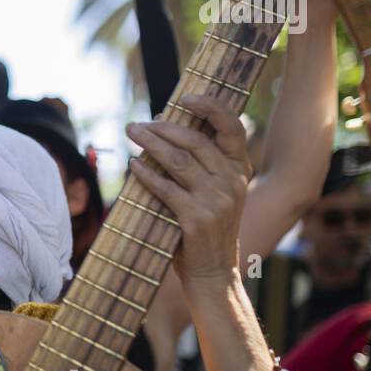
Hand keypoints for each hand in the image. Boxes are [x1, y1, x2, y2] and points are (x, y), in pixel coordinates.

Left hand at [126, 94, 250, 287]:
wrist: (212, 273)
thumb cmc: (204, 229)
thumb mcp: (213, 193)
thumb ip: (199, 164)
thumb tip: (162, 127)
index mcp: (239, 170)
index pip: (232, 127)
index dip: (211, 107)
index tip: (185, 97)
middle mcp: (232, 182)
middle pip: (194, 141)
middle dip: (162, 128)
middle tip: (137, 125)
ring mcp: (217, 201)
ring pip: (177, 161)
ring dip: (150, 144)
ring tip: (131, 134)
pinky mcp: (196, 218)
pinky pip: (165, 188)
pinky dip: (146, 174)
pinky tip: (133, 166)